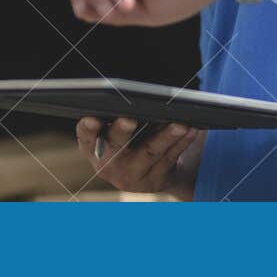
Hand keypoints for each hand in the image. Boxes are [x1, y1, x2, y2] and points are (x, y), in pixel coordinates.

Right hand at [76, 117, 199, 196]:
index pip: (85, 138)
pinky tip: (191, 129)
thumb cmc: (129, 143)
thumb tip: (135, 96)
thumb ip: (116, 122)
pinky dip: (182, 142)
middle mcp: (109, 166)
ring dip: (166, 136)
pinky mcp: (155, 180)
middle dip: (122, 131)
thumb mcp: (115, 137)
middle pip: (116, 146)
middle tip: (129, 118)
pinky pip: (170, 158)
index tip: (91, 118)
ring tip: (179, 123)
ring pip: (150, 152)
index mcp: (93, 149)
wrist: (149, 176)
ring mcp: (132, 176)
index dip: (87, 129)